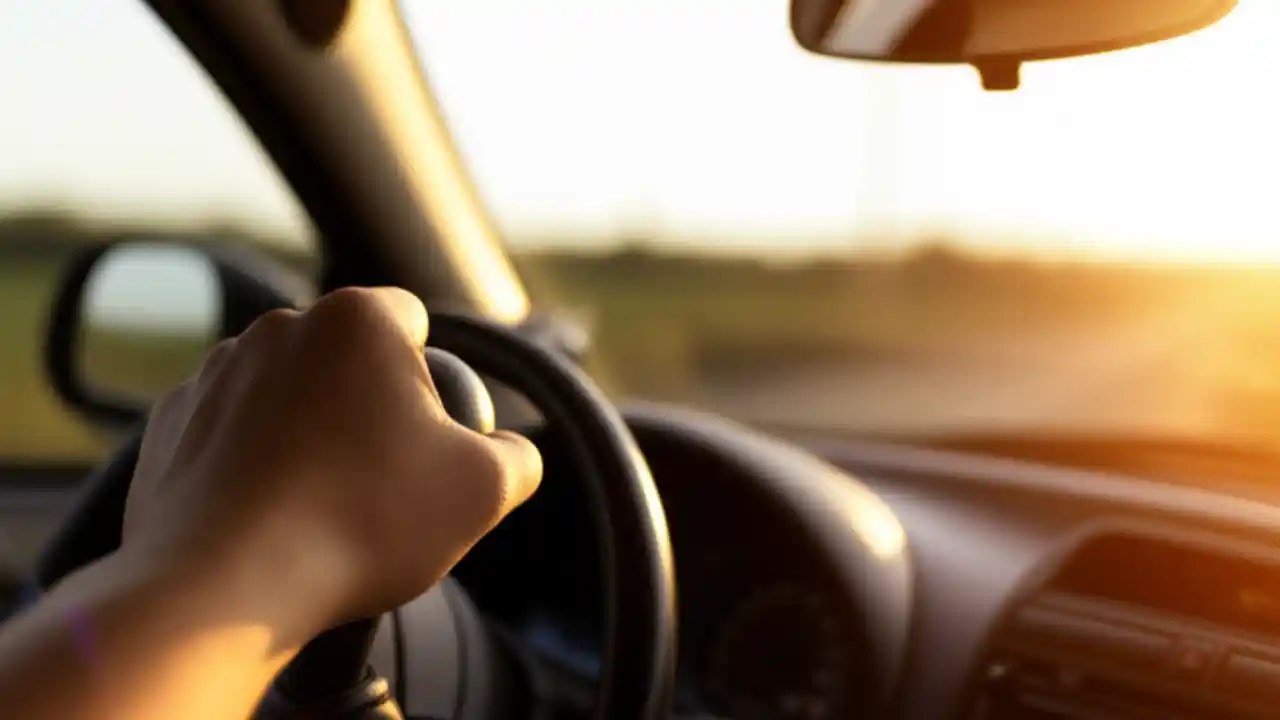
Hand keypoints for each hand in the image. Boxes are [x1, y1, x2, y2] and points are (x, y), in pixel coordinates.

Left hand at [121, 287, 541, 645]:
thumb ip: (516, 457)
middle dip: (369, 408)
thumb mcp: (482, 490)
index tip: (427, 443)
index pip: (414, 322)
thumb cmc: (362, 524)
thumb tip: (511, 454)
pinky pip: (233, 434)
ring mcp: (214, 373)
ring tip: (322, 507)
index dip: (433, 384)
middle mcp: (278, 327)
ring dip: (310, 434)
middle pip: (350, 359)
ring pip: (289, 395)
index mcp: (357, 318)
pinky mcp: (171, 425)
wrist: (225, 591)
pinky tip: (271, 517)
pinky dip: (254, 464)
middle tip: (382, 482)